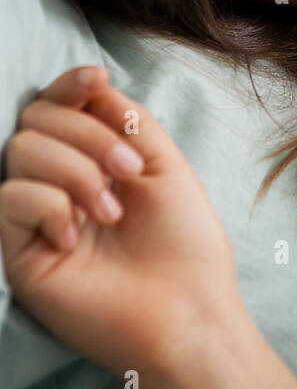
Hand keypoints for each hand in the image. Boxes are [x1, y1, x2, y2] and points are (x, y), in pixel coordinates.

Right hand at [0, 65, 243, 379]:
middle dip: (87, 134)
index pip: (59, 106)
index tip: (97, 78)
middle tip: (129, 171)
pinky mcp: (19, 254)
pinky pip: (9, 198)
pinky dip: (49, 205)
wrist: (188, 310)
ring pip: (21, 150)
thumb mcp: (163, 162)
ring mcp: (38, 217)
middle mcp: (59, 184)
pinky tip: (76, 237)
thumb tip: (92, 81)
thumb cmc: (185, 243)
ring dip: (75, 169)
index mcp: (93, 160)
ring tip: (111, 212)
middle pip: (37, 119)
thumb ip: (124, 118)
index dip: (70, 84)